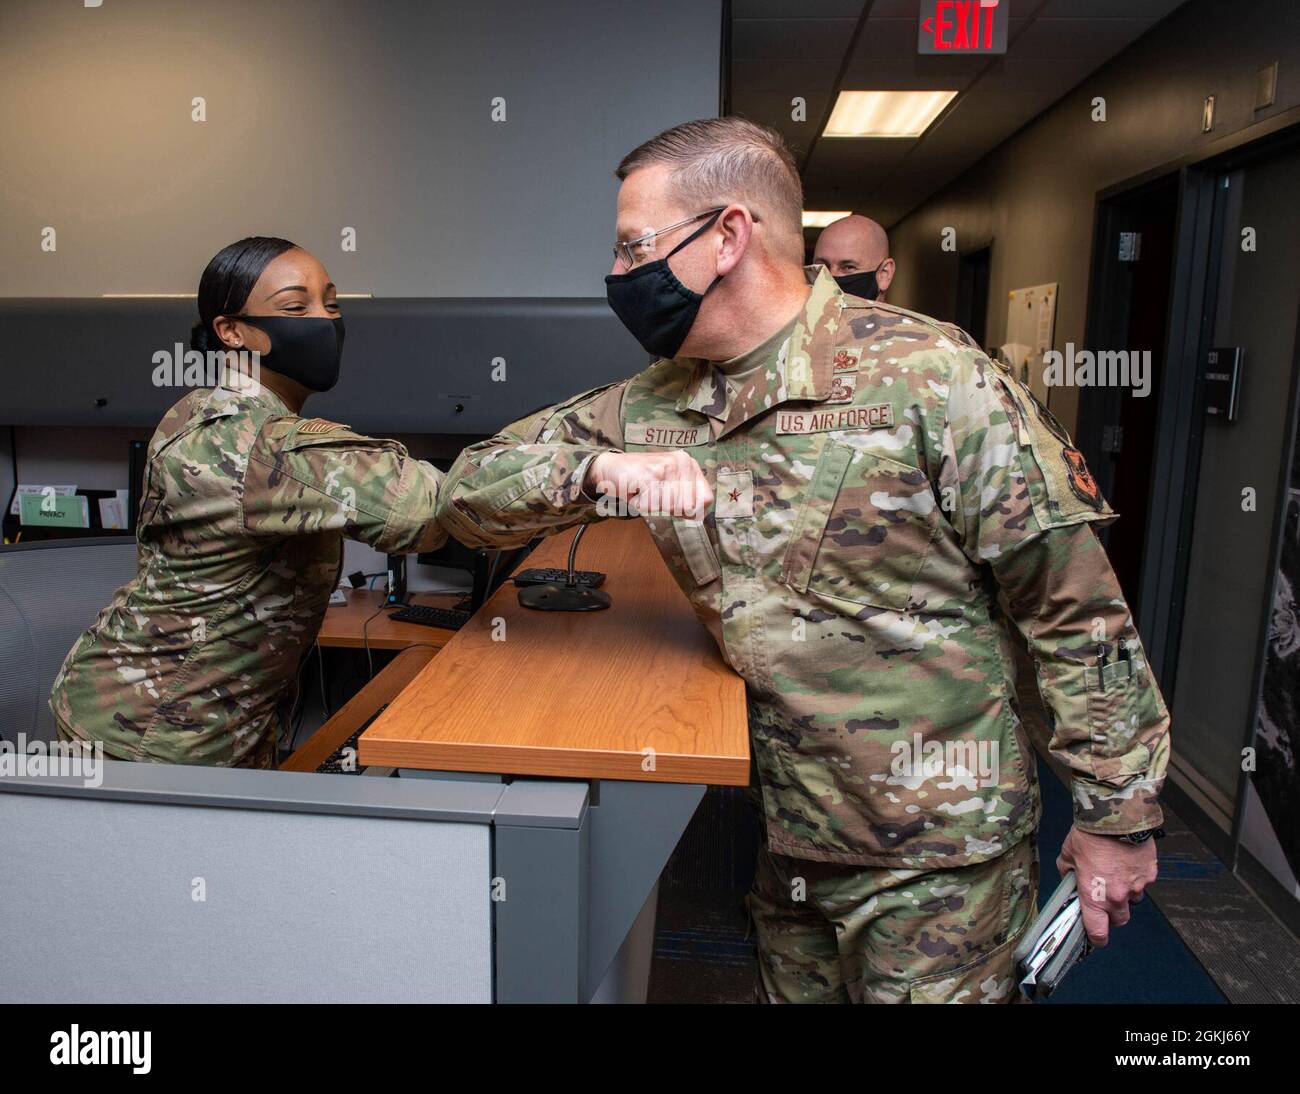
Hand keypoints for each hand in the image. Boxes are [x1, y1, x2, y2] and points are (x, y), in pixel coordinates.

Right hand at [586, 451, 712, 518]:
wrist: (611, 467)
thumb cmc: (639, 479)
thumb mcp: (669, 486)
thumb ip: (687, 498)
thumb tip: (699, 513)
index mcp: (689, 464)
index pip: (706, 498)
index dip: (691, 510)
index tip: (674, 504)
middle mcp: (682, 461)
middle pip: (687, 506)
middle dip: (667, 507)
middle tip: (652, 493)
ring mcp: (667, 466)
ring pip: (670, 506)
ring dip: (653, 506)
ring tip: (644, 491)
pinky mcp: (652, 474)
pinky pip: (653, 505)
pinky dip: (640, 504)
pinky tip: (636, 490)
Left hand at [1056, 825, 1157, 946]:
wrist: (1116, 817)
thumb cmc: (1090, 835)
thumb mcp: (1068, 854)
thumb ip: (1068, 871)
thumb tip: (1070, 877)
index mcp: (1094, 896)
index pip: (1098, 932)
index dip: (1096, 938)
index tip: (1094, 936)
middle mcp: (1117, 896)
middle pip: (1119, 920)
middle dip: (1111, 914)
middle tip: (1103, 899)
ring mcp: (1136, 886)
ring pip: (1132, 901)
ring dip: (1125, 894)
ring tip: (1115, 874)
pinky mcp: (1150, 874)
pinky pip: (1143, 883)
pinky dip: (1135, 877)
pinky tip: (1126, 862)